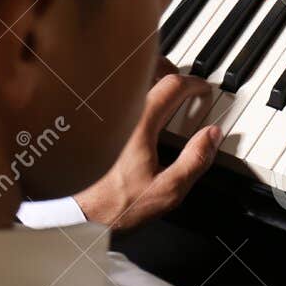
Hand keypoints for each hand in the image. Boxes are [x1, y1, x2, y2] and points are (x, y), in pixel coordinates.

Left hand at [74, 61, 221, 231]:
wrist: (73, 215)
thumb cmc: (114, 206)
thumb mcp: (167, 190)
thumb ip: (195, 160)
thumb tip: (211, 136)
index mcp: (139, 122)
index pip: (173, 85)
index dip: (195, 84)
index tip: (203, 91)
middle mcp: (117, 111)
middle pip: (147, 70)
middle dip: (171, 72)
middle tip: (184, 86)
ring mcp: (99, 114)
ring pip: (126, 78)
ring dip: (148, 78)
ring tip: (160, 92)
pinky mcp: (86, 122)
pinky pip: (110, 94)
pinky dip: (128, 93)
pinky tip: (132, 109)